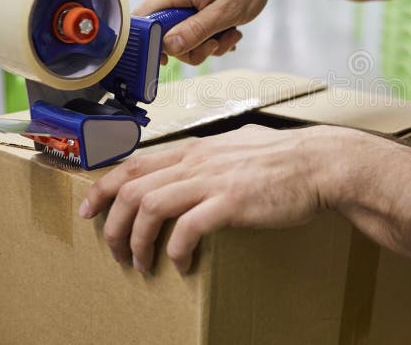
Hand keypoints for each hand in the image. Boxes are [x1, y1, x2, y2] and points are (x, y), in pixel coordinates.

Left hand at [78, 124, 359, 273]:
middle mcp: (198, 160)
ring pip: (150, 206)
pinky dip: (175, 249)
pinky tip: (180, 263)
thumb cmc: (284, 159)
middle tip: (113, 250)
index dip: (104, 187)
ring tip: (141, 263)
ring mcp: (213, 179)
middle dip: (113, 224)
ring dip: (138, 240)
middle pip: (133, 187)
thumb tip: (192, 168)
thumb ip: (210, 157)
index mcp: (196, 148)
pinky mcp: (231, 202)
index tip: (90, 209)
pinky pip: (187, 228)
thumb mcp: (237, 146)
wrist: (320, 163)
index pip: (135, 163)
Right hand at [135, 0, 279, 65]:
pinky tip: (230, 29)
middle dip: (193, 46)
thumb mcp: (226, 11)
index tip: (167, 60)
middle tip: (217, 44)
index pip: (143, 19)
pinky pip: (195, 25)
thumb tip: (169, 47)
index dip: (149, 43)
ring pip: (184, 32)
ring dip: (208, 41)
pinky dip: (212, 33)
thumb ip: (196, 30)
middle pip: (166, 33)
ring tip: (232, 32)